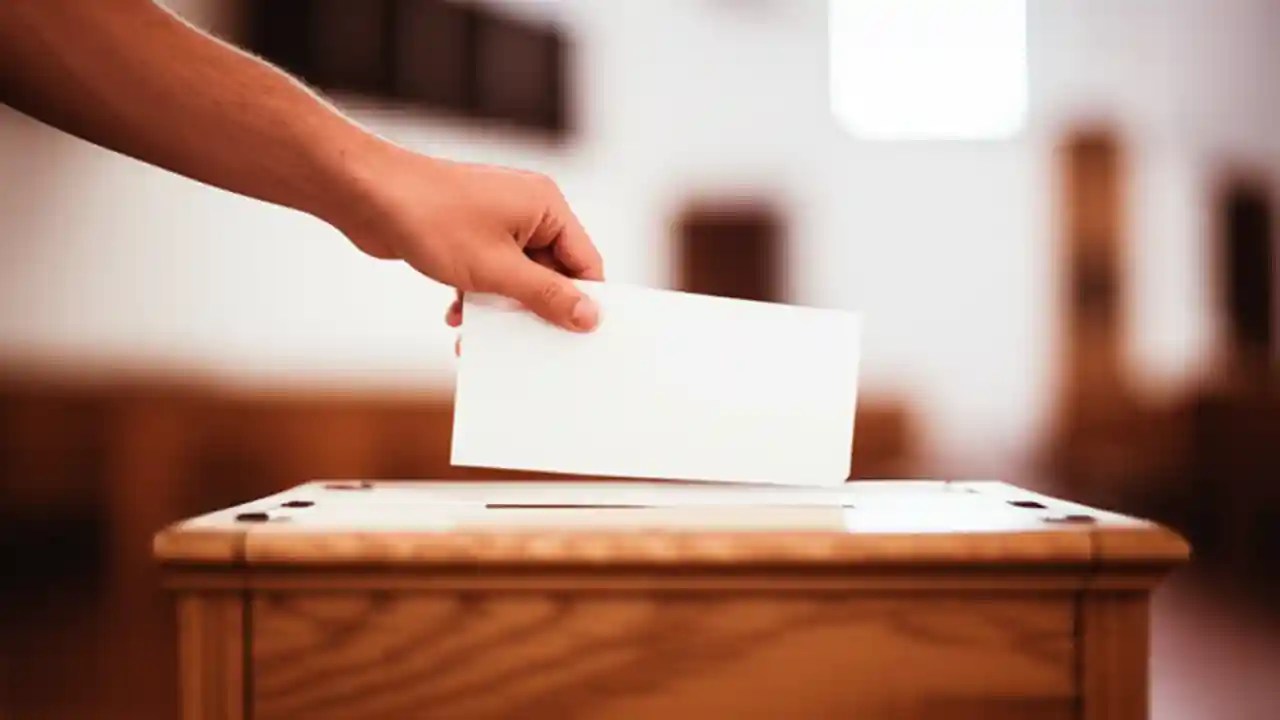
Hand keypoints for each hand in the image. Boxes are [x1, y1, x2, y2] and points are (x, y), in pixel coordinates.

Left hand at [337, 145, 603, 332]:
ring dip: (500, 308)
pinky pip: (488, 272)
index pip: (585, 261)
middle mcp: (526, 209)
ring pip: (516, 277)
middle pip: (551, 272)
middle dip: (534, 308)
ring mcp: (496, 220)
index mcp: (546, 206)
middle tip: (527, 343)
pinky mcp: (469, 233)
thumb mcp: (498, 270)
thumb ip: (547, 295)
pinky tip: (454, 315)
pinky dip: (476, 296)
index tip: (579, 337)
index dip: (584, 300)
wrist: (368, 196)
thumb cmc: (433, 220)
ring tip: (480, 333)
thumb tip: (589, 316)